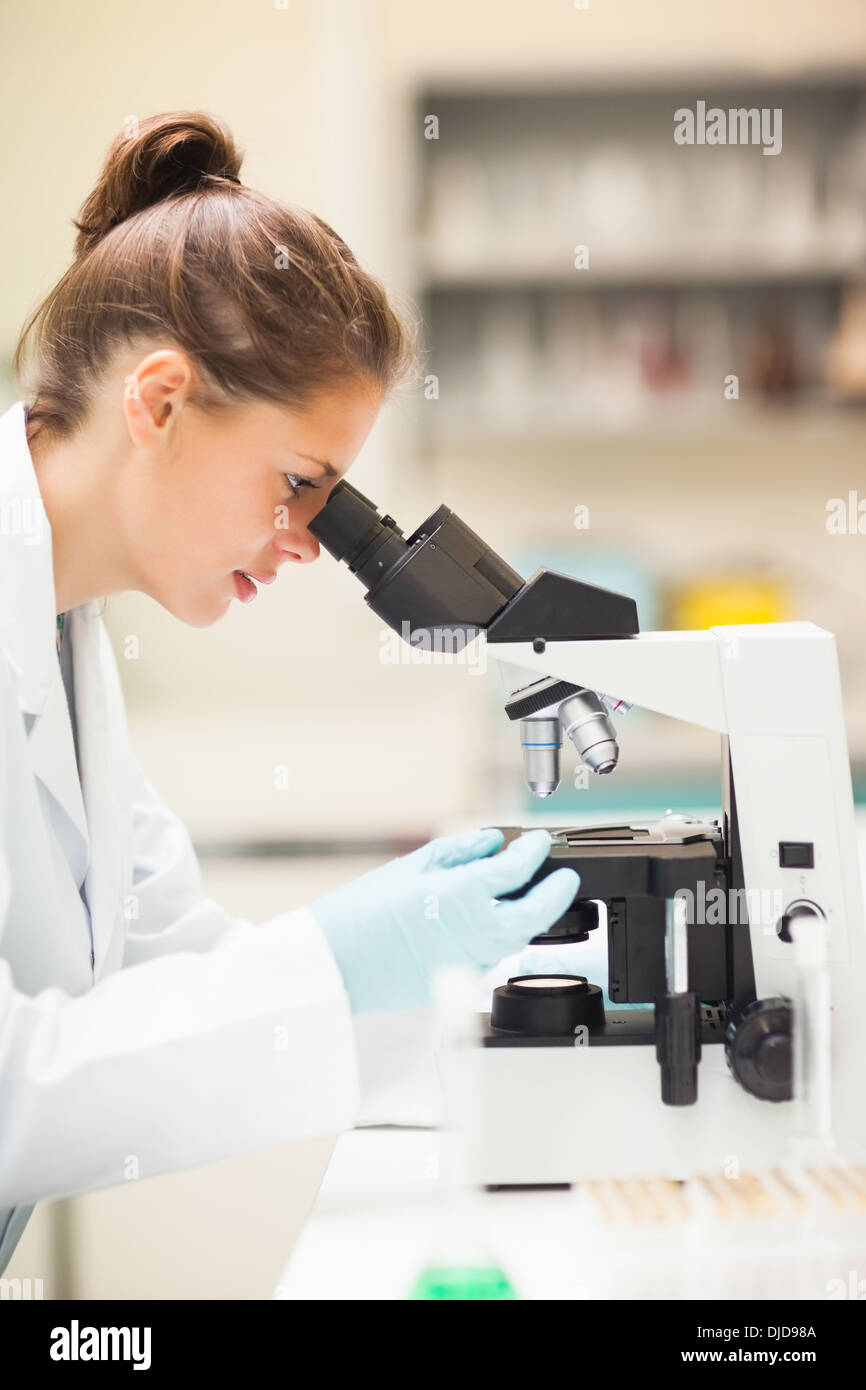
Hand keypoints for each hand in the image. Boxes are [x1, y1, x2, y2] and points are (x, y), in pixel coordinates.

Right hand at [311, 827, 579, 1012]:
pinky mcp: (464, 983)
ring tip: (532, 896)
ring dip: (532, 916)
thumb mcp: (410, 868)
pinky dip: (503, 936)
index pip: (518, 868)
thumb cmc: (361, 917)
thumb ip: (458, 852)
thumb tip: (490, 842)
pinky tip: (493, 922)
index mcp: (464, 894)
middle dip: (557, 892)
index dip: (536, 850)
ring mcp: (474, 962)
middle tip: (564, 876)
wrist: (338, 967)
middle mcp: (478, 931)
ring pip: (520, 937)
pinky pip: (495, 956)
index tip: (541, 841)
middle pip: (538, 911)